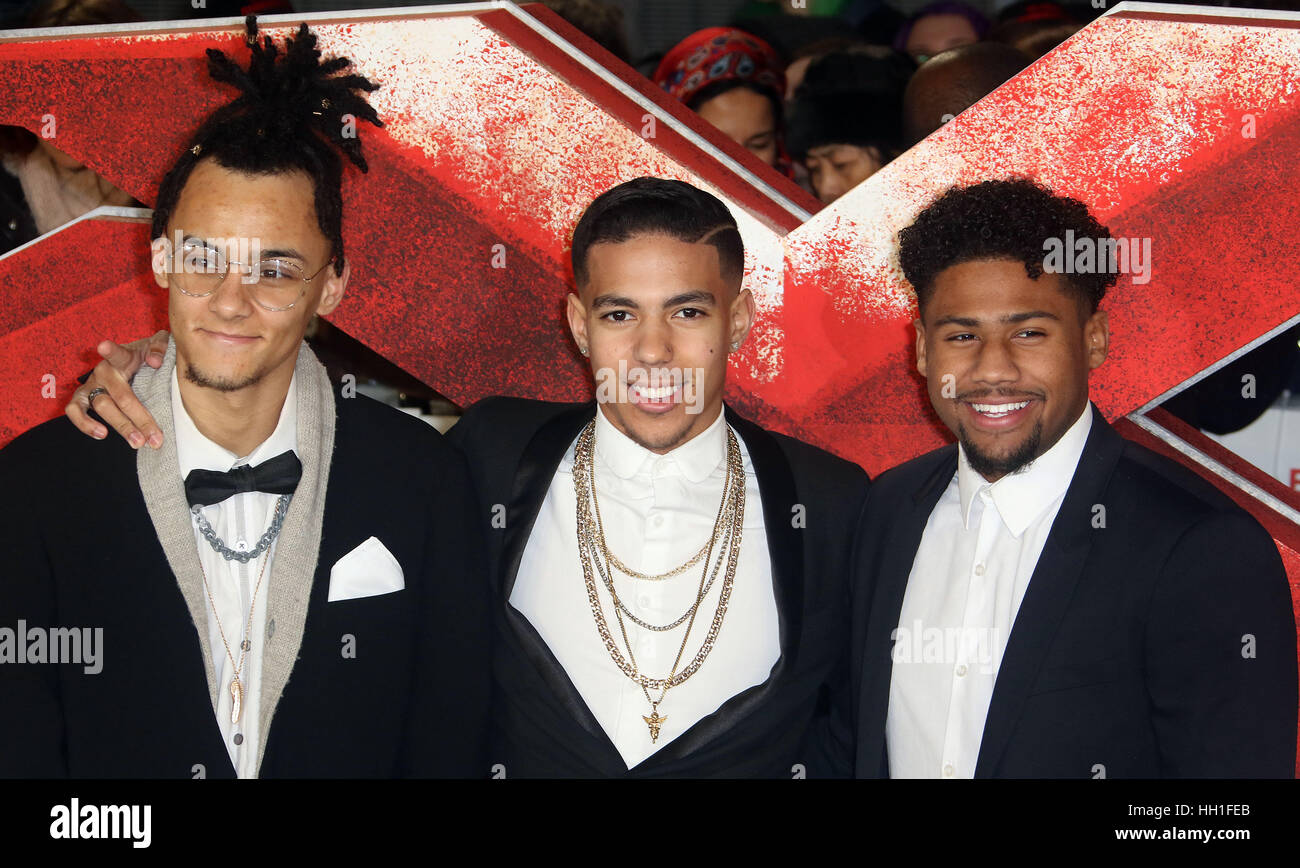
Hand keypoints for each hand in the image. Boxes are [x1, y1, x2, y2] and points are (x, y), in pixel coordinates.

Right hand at [65, 330, 169, 447]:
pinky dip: (84, 423)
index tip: (103, 347)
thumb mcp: (159, 346)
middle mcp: (104, 371)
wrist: (132, 361)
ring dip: (121, 426)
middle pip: (120, 395)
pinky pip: (74, 410)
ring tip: (137, 442)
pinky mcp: (82, 397)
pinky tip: (102, 434)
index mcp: (122, 357)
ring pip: (102, 406)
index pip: (117, 353)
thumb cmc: (146, 356)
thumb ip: (159, 348)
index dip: (110, 350)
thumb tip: (155, 361)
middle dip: (139, 418)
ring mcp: (91, 384)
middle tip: (155, 438)